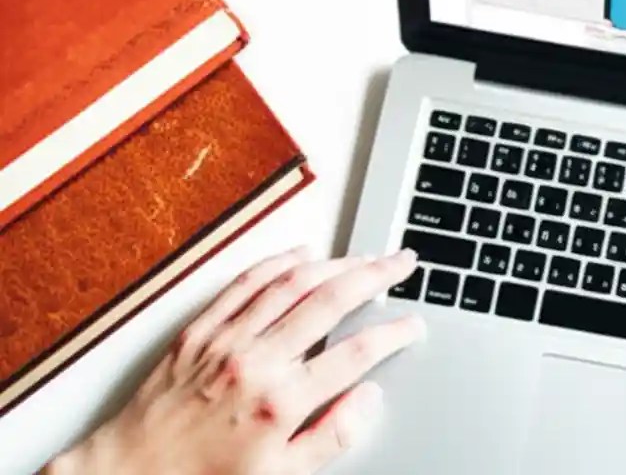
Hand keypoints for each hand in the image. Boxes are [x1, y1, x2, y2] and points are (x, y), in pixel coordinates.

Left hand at [46, 247, 423, 474]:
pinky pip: (245, 283)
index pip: (357, 353)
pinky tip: (302, 255)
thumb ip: (332, 436)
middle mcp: (256, 361)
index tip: (412, 324)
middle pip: (331, 300)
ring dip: (336, 262)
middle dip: (376, 275)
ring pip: (292, 283)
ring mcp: (225, 339)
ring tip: (365, 256)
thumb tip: (367, 399)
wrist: (131, 473)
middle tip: (403, 262)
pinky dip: (278, 262)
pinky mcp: (199, 329)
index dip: (394, 333)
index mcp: (281, 402)